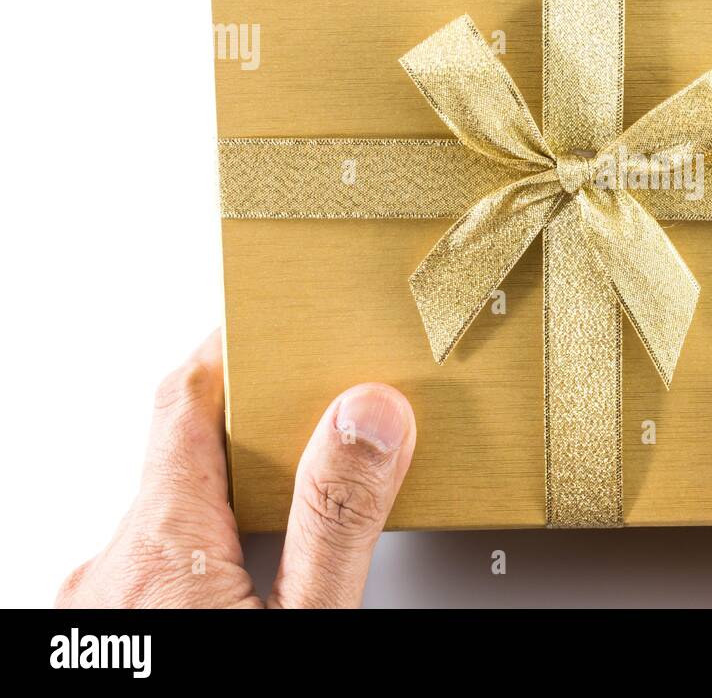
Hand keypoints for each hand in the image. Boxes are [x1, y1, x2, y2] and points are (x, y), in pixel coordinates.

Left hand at [56, 331, 416, 607]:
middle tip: (322, 405)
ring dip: (240, 492)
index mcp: (160, 548)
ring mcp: (104, 604)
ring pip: (176, 513)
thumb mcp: (310, 620)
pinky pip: (162, 560)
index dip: (230, 349)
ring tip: (311, 489)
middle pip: (187, 454)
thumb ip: (336, 519)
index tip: (275, 320)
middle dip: (257, 426)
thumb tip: (369, 415)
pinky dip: (216, 541)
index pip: (185, 401)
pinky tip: (268, 562)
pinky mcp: (111, 629)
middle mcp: (115, 568)